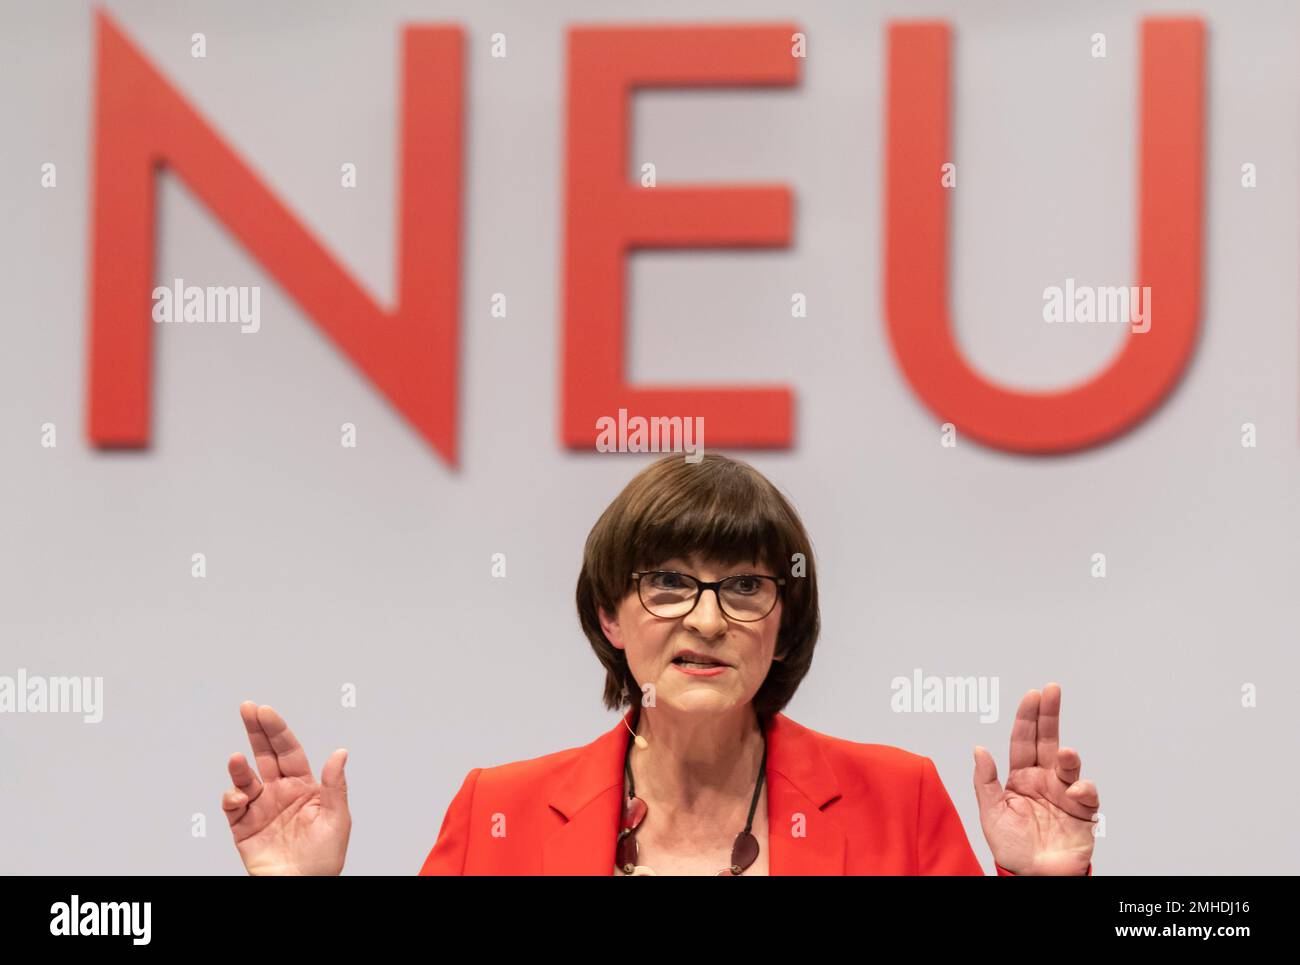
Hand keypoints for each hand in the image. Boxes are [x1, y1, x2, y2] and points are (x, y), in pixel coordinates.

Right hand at [222, 701, 350, 875]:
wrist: (302, 888)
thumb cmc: (324, 858)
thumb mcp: (337, 818)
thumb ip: (335, 785)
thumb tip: (341, 752)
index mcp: (303, 786)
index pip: (289, 751)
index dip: (277, 730)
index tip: (265, 711)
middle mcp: (279, 792)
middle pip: (265, 754)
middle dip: (256, 730)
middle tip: (247, 707)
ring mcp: (260, 808)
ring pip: (245, 778)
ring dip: (239, 767)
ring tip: (237, 759)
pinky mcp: (243, 827)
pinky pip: (233, 806)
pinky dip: (232, 797)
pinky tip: (238, 795)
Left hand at [972, 682, 1097, 874]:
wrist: (1034, 877)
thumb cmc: (1011, 847)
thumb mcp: (991, 813)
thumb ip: (985, 782)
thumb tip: (978, 749)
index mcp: (1021, 777)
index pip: (1024, 740)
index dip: (1028, 717)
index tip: (1033, 694)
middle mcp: (1044, 780)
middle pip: (1048, 740)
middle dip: (1050, 714)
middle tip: (1053, 690)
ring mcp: (1064, 794)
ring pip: (1069, 765)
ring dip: (1068, 756)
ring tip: (1065, 753)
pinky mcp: (1082, 813)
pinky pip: (1086, 794)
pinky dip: (1083, 789)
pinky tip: (1074, 792)